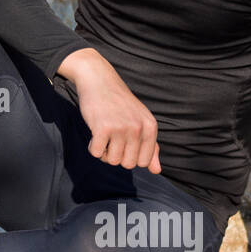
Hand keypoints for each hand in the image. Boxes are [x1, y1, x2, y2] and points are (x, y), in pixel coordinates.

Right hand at [57, 47, 161, 173]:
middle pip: (128, 164)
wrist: (99, 80)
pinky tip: (94, 135)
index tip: (124, 142)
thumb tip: (157, 171)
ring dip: (104, 153)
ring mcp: (121, 128)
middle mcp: (138, 128)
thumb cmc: (119, 103)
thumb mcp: (140, 121)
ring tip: (103, 137)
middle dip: (117, 156)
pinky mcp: (102, 128)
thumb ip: (151, 147)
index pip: (144, 162)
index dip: (131, 156)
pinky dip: (93, 148)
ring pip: (112, 160)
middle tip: (111, 140)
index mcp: (150, 127)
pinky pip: (96, 153)